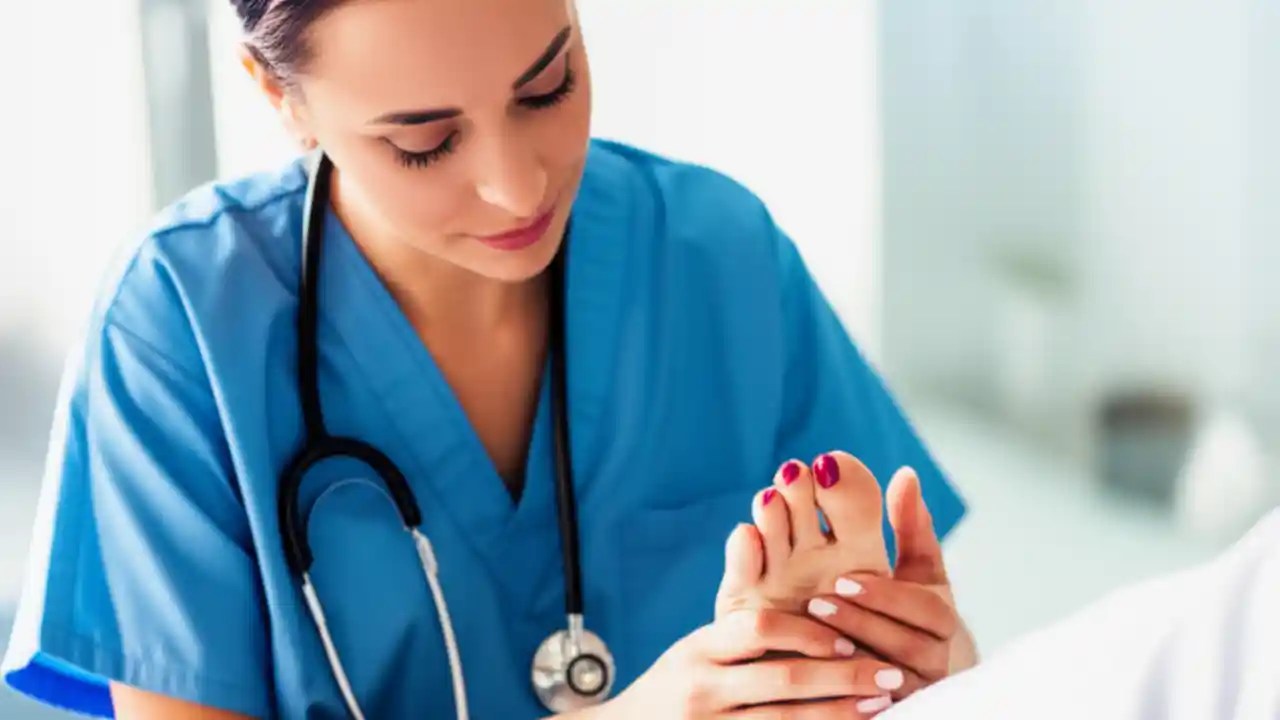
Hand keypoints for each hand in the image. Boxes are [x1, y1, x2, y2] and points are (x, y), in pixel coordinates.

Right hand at [586, 525, 905, 718]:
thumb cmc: (681, 684)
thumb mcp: (699, 646)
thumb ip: (737, 608)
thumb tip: (753, 529)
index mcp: (700, 650)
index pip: (759, 628)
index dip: (809, 632)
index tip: (848, 639)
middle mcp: (702, 688)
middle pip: (783, 678)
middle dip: (844, 675)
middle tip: (891, 673)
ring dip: (841, 711)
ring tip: (884, 704)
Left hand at [804, 468, 974, 699]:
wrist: (899, 669)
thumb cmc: (906, 609)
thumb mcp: (910, 570)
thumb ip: (909, 527)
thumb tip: (905, 474)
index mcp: (941, 618)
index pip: (926, 609)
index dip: (885, 594)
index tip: (843, 578)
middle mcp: (938, 658)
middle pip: (907, 645)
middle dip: (861, 621)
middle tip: (816, 601)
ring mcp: (915, 688)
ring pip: (888, 677)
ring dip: (850, 649)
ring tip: (811, 625)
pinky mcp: (894, 712)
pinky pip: (871, 708)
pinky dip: (844, 691)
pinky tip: (813, 669)